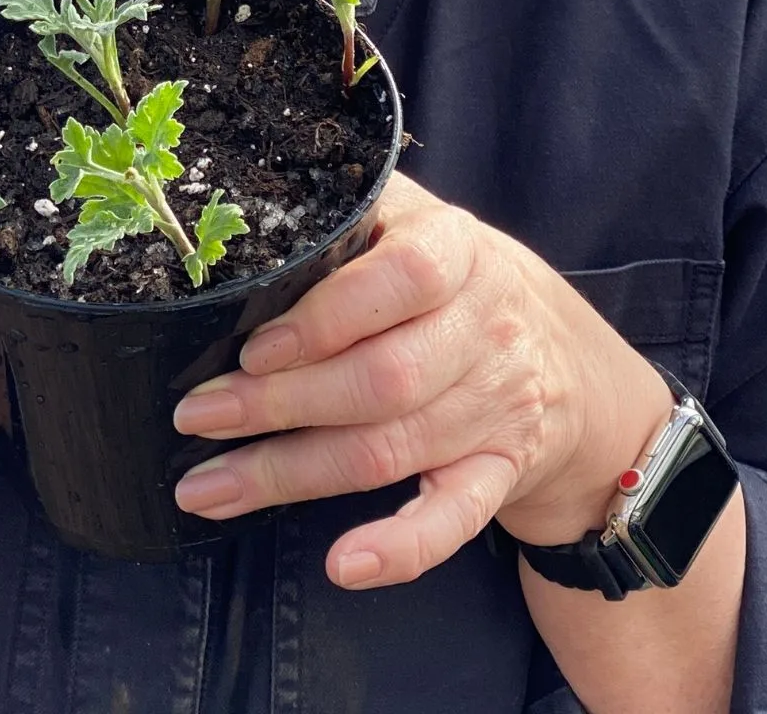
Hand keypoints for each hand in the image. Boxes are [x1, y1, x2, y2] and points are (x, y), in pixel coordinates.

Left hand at [171, 173, 671, 590]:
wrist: (569, 359)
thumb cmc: (458, 277)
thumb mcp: (420, 219)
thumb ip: (348, 208)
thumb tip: (235, 200)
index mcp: (458, 251)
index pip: (402, 279)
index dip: (326, 319)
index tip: (253, 348)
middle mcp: (482, 330)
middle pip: (382, 378)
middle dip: (279, 404)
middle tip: (197, 415)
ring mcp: (493, 408)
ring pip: (390, 449)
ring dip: (292, 475)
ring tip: (206, 486)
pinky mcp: (497, 473)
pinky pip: (455, 518)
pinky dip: (402, 546)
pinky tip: (344, 565)